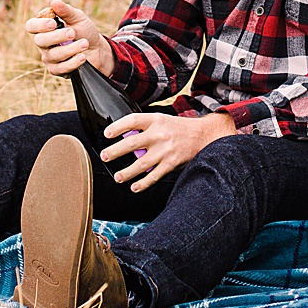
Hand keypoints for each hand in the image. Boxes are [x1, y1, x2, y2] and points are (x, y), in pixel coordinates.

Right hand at [25, 0, 113, 78]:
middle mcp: (44, 43)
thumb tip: (54, 2)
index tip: (53, 23)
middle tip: (73, 32)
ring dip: (71, 48)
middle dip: (57, 36)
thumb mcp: (78, 18)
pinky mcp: (57, 70)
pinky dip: (73, 62)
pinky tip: (83, 56)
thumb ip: (66, 11)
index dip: (39, 25)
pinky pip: (60, 68)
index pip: (31, 26)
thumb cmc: (85, 31)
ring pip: (52, 55)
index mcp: (45, 28)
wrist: (97, 49)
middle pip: (40, 41)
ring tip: (85, 43)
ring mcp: (49, 58)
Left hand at [100, 111, 236, 192]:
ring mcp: (165, 150)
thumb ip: (145, 128)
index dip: (118, 127)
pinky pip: (154, 176)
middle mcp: (159, 134)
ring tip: (118, 176)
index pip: (132, 120)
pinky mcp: (171, 163)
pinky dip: (143, 183)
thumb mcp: (162, 120)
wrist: (203, 136)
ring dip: (126, 172)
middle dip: (115, 151)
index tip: (107, 134)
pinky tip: (134, 187)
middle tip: (105, 156)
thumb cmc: (178, 129)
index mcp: (156, 120)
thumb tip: (122, 138)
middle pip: (132, 143)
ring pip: (141, 164)